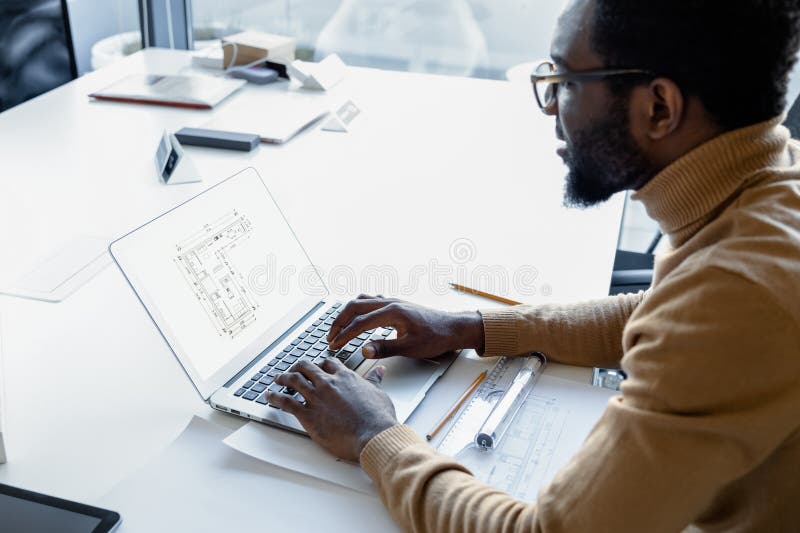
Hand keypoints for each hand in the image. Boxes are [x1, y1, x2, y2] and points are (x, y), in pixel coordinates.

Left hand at [267, 358, 396, 461]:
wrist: (372, 434)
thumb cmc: (377, 418)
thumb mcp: (378, 393)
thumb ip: (374, 380)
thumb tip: (379, 370)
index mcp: (345, 377)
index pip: (328, 363)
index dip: (320, 363)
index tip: (317, 366)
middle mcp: (328, 383)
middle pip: (306, 367)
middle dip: (298, 367)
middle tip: (293, 370)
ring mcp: (316, 398)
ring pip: (293, 380)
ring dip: (282, 378)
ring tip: (277, 379)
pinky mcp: (308, 415)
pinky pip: (286, 402)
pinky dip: (274, 397)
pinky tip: (269, 395)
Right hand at [327, 295, 484, 359]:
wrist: (453, 328)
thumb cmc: (436, 337)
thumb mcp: (411, 348)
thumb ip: (385, 349)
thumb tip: (364, 350)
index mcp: (393, 312)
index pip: (360, 323)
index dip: (344, 335)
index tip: (334, 345)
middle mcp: (390, 303)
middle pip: (355, 306)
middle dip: (339, 321)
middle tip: (330, 337)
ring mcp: (393, 301)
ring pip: (362, 301)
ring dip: (347, 313)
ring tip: (339, 328)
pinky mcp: (396, 305)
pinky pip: (371, 301)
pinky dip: (359, 308)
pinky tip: (357, 318)